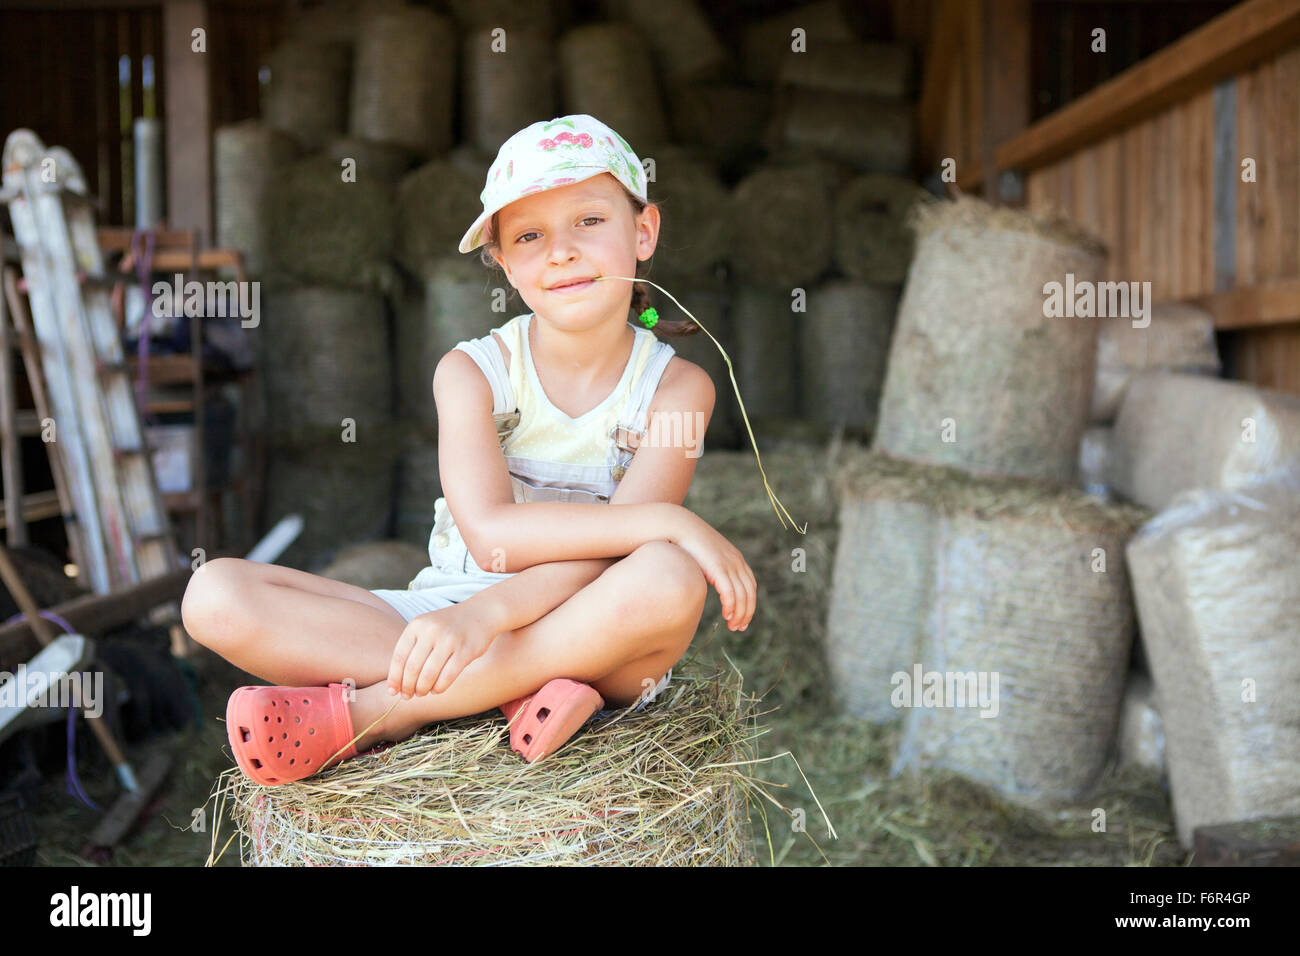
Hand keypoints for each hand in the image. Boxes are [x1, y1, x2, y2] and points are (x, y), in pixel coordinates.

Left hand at [387, 602, 499, 697]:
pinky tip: (436, 690)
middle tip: (408, 696)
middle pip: (412, 668)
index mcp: (417, 625)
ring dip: (422, 689)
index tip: (392, 692)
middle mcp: (431, 630)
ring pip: (428, 675)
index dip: (394, 678)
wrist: (482, 612)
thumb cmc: (449, 626)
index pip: (399, 657)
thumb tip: (397, 681)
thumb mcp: (427, 628)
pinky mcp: (466, 651)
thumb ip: (412, 648)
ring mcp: (449, 640)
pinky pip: (447, 676)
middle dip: (407, 687)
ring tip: (422, 693)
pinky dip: (439, 688)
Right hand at [668, 511, 756, 631]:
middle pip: (749, 593)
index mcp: (736, 559)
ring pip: (742, 595)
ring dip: (740, 614)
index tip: (742, 619)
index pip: (750, 585)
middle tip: (739, 628)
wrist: (678, 526)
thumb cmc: (686, 543)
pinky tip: (727, 616)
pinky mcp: (718, 567)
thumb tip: (706, 583)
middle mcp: (736, 561)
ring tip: (733, 626)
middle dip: (746, 612)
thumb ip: (710, 570)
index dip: (749, 604)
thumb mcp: (704, 558)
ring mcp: (729, 564)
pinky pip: (730, 592)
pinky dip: (731, 606)